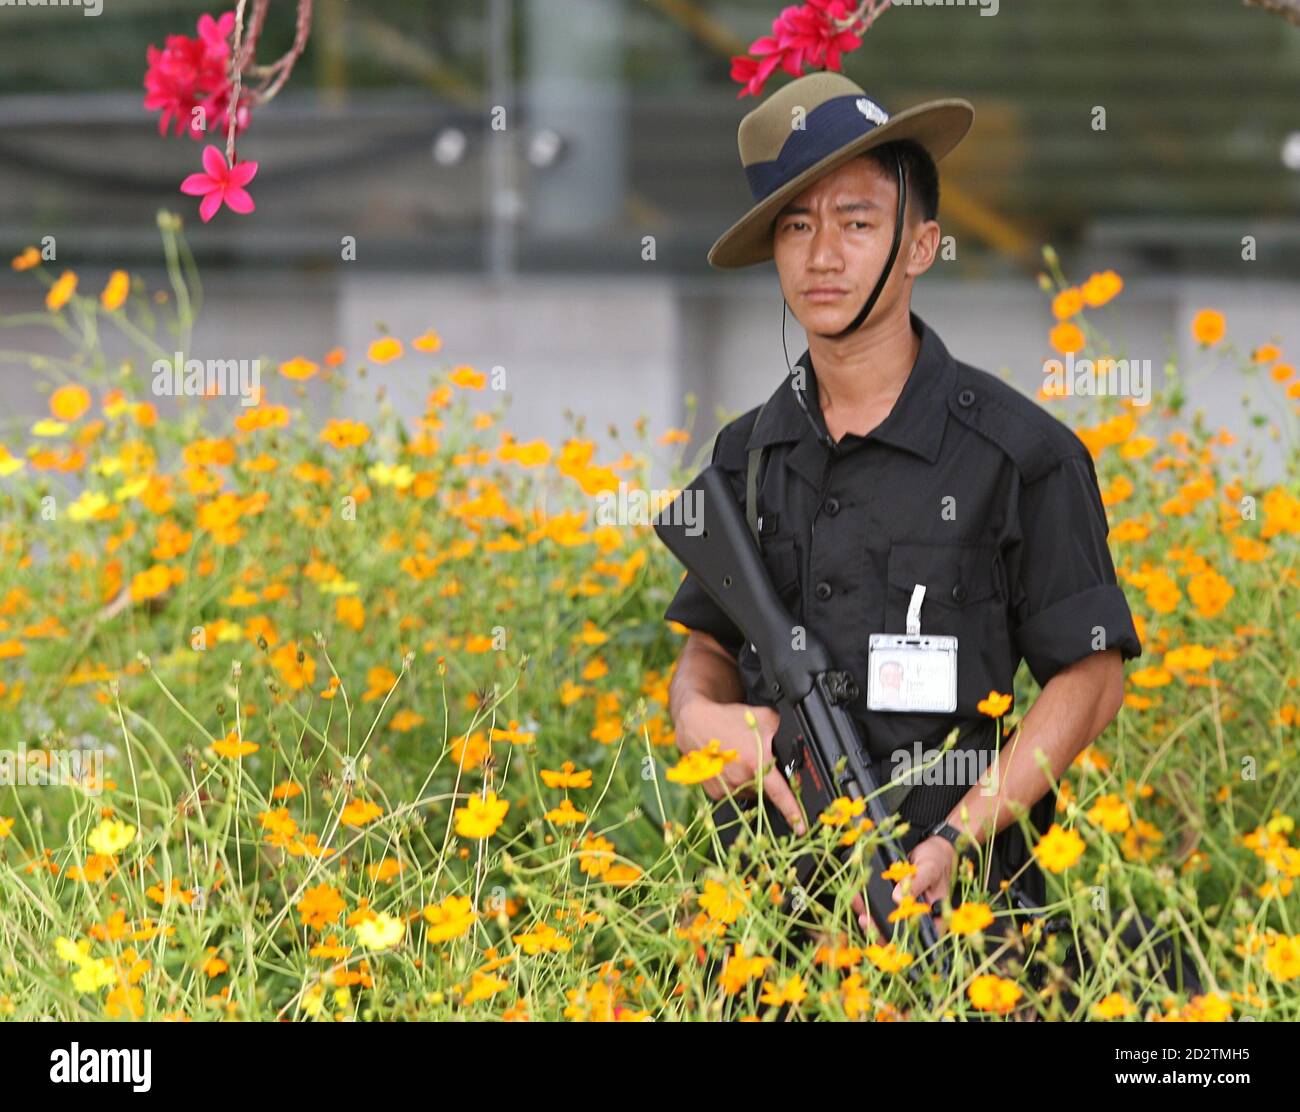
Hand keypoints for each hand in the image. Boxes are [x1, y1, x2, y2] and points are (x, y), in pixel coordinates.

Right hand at [676, 697, 805, 834]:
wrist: (696, 724)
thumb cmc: (729, 719)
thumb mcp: (763, 718)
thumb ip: (782, 730)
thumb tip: (800, 740)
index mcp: (755, 762)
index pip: (779, 793)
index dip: (792, 811)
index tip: (801, 827)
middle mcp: (740, 778)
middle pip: (766, 792)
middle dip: (770, 783)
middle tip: (762, 763)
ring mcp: (727, 787)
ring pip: (752, 794)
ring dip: (754, 783)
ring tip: (745, 761)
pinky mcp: (716, 792)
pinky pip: (736, 794)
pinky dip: (739, 785)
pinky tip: (733, 768)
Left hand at [850, 835, 955, 941]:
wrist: (932, 846)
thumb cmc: (938, 859)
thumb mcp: (929, 870)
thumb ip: (915, 884)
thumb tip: (898, 899)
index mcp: (933, 919)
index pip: (914, 938)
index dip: (895, 940)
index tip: (879, 931)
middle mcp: (917, 919)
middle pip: (895, 934)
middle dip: (876, 929)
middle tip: (864, 919)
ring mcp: (903, 911)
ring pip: (882, 921)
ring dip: (866, 913)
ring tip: (855, 900)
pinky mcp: (892, 901)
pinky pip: (877, 905)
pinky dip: (865, 901)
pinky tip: (854, 893)